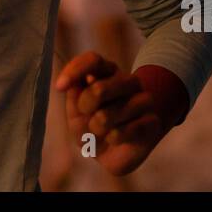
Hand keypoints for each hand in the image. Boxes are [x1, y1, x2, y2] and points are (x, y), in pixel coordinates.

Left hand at [54, 52, 175, 175]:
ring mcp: (143, 99)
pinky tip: (115, 139)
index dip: (75, 71)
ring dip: (95, 130)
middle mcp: (127, 81)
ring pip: (105, 116)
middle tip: (86, 115)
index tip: (59, 87)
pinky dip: (110, 140)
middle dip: (84, 108)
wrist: (118, 152)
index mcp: (108, 72)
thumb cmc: (94, 127)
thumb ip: (74, 98)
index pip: (93, 60)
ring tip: (102, 132)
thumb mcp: (76, 114)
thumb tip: (72, 87)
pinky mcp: (152, 121)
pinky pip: (119, 133)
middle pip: (98, 89)